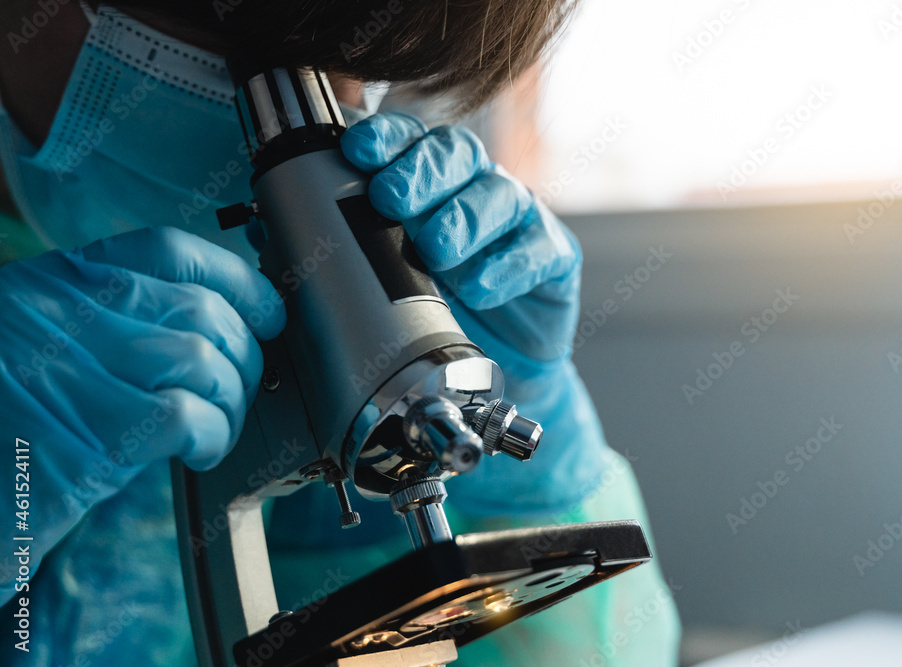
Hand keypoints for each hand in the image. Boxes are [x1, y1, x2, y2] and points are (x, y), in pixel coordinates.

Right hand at [0, 226, 284, 603]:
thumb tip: (207, 331)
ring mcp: (72, 369)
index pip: (168, 250)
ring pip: (202, 359)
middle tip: (240, 388)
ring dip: (231, 400)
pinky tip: (199, 452)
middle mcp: (62, 313)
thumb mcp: (39, 346)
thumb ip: (109, 324)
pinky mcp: (88, 436)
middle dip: (244, 354)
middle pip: (200, 310)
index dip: (235, 278)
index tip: (265, 309)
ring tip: (215, 428)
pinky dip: (212, 434)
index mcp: (54, 284)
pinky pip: (186, 415)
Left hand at [340, 112, 581, 386]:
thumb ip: (346, 245)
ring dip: (463, 219)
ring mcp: (518, 219)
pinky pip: (538, 248)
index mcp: (428, 182)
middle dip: (420, 172)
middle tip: (390, 198)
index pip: (409, 139)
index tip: (358, 151)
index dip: (386, 138)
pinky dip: (508, 266)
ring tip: (435, 249)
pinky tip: (480, 285)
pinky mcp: (554, 255)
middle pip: (455, 153)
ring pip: (498, 195)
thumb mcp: (383, 277)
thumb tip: (283, 230)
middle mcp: (474, 188)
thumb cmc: (430, 312)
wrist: (485, 370)